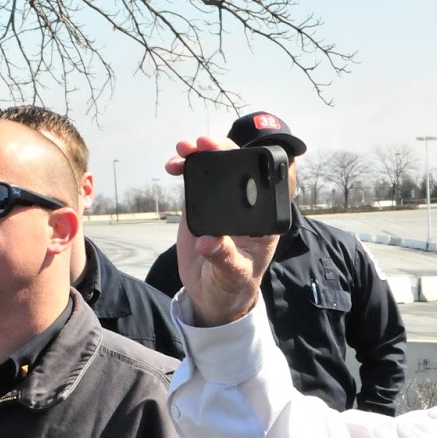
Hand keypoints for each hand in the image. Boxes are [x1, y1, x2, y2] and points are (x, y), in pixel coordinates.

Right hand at [166, 135, 279, 326]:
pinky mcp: (201, 204)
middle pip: (238, 167)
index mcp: (263, 219)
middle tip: (201, 144)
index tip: (233, 157)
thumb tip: (208, 243)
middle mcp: (245, 205)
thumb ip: (224, 258)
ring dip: (199, 153)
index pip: (263, 183)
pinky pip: (194, 179)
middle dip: (221, 149)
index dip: (252, 163)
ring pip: (214, 168)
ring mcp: (222, 202)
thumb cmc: (233, 285)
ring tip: (182, 150)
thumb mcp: (233, 274)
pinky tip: (173, 165)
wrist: (212, 293)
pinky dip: (183, 167)